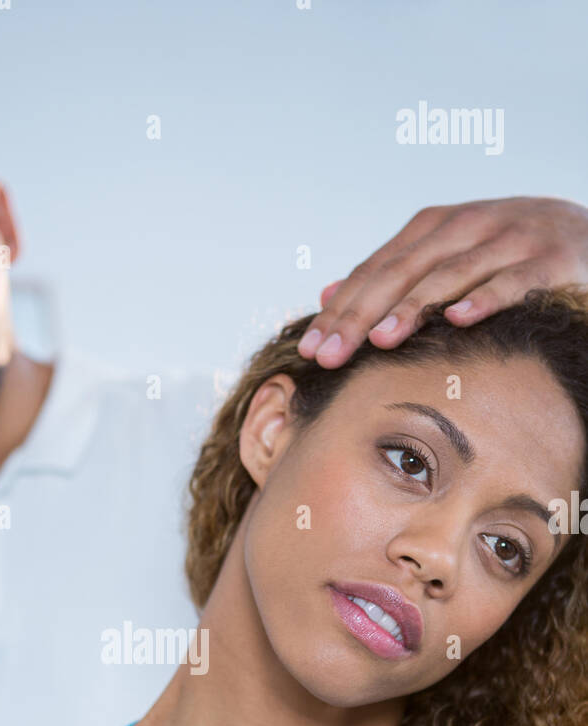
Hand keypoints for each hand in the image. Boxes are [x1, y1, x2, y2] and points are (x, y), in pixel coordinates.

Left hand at [297, 196, 587, 366]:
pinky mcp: (548, 259)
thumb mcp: (445, 255)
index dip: (342, 308)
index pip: (377, 269)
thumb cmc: (504, 254)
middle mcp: (467, 226)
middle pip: (402, 272)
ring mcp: (509, 239)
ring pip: (451, 275)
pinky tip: (459, 320)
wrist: (587, 233)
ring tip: (380, 339)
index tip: (311, 347)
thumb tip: (328, 289)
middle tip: (330, 353)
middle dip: (362, 314)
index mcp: (434, 227)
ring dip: (413, 307)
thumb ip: (391, 273)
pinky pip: (512, 281)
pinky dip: (486, 298)